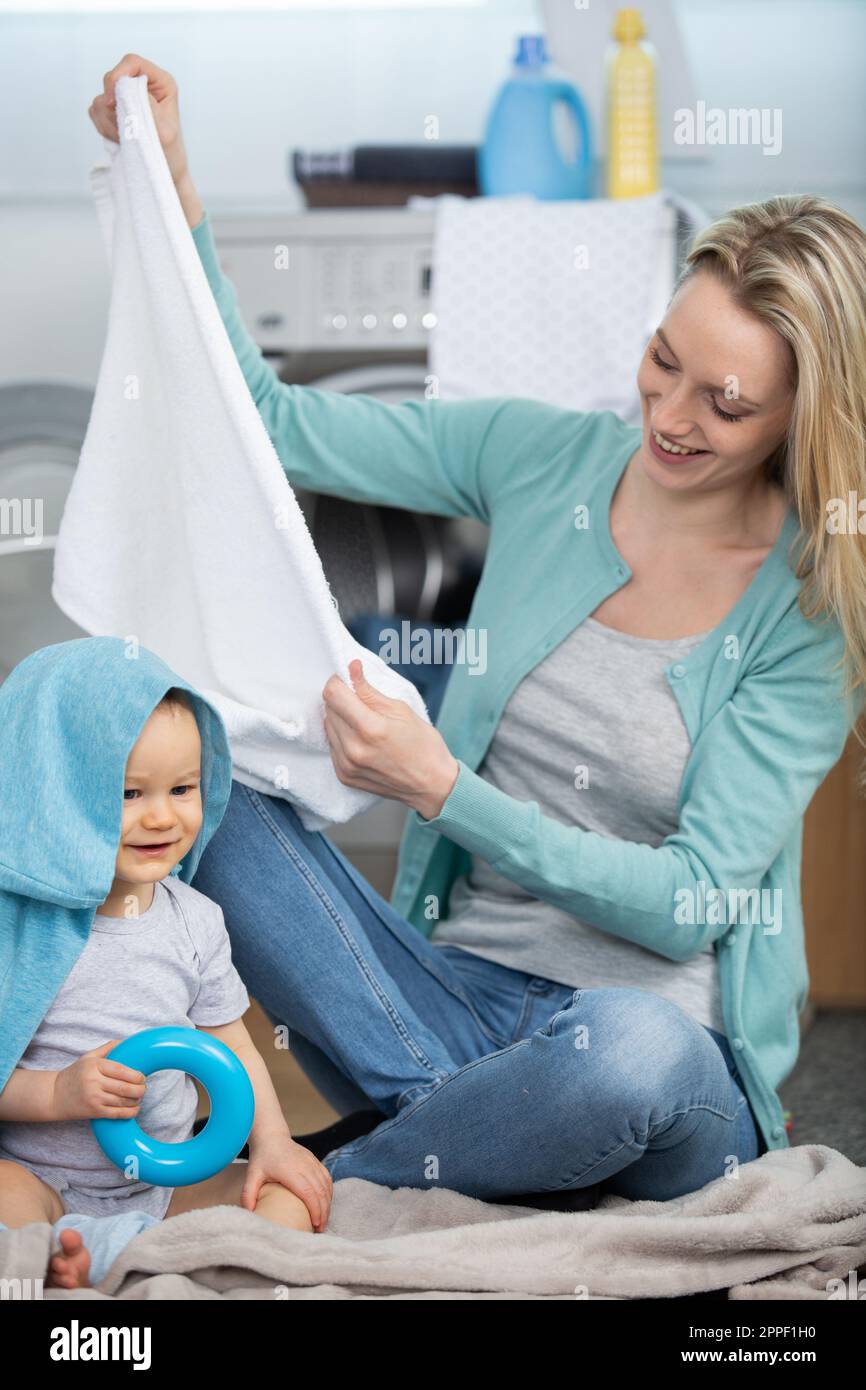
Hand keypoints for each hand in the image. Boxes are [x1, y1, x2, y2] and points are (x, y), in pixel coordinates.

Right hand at [51, 1041, 145, 1121]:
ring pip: (123, 1101)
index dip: (137, 1075)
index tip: (142, 1077)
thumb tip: (125, 1042)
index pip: (122, 1070)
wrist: (54, 1095)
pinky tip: (135, 1109)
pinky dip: (130, 1112)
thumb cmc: (74, 1074)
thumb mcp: (88, 1057)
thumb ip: (107, 1048)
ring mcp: (94, 1098)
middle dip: (140, 1089)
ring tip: (139, 1097)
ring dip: (136, 1100)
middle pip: (125, 1087)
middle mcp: (94, 1082)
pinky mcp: (94, 1112)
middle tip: (144, 1088)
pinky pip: (116, 1114)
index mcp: (94, 1066)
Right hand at [88, 54, 190, 184]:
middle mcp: (142, 85)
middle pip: (112, 79)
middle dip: (113, 106)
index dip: (117, 76)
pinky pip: (95, 112)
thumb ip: (146, 107)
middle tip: (125, 129)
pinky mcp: (112, 110)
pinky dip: (103, 127)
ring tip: (126, 138)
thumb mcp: (164, 131)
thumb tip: (125, 89)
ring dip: (109, 122)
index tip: (113, 100)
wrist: (164, 170)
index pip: (132, 63)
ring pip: (101, 99)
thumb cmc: (170, 151)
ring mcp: (125, 97)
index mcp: (160, 82)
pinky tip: (119, 139)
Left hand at [242, 1131, 332, 1232]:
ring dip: (327, 1204)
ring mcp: (311, 1162)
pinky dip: (328, 1192)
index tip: (316, 1225)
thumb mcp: (252, 1175)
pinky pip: (326, 1178)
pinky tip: (325, 1204)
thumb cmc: (262, 1157)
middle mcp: (304, 1166)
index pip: (308, 1192)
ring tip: (323, 1221)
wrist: (271, 1136)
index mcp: (290, 1171)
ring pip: (326, 1185)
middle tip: (320, 1230)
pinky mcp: (315, 1161)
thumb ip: (248, 1194)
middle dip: (323, 1212)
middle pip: (320, 1191)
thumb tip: (248, 1213)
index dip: (315, 1209)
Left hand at [323, 659, 458, 819]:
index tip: (349, 680)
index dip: (339, 681)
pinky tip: (362, 740)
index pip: (333, 694)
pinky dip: (343, 737)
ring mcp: (346, 765)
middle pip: (328, 709)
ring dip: (341, 718)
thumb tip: (351, 668)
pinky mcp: (343, 775)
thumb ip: (369, 691)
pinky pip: (333, 745)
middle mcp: (354, 749)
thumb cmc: (423, 745)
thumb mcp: (401, 710)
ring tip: (364, 723)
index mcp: (370, 728)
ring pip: (328, 726)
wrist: (431, 785)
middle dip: (342, 699)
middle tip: (362, 702)